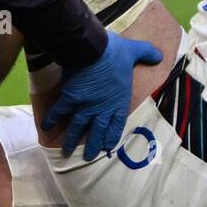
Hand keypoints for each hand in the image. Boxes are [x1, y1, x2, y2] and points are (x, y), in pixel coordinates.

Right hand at [42, 31, 162, 160]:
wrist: (92, 49)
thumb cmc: (114, 52)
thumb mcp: (134, 51)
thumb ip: (147, 54)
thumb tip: (160, 56)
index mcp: (118, 100)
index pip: (116, 124)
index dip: (111, 136)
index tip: (107, 147)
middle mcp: (101, 108)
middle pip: (97, 131)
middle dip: (93, 145)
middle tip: (88, 157)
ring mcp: (85, 106)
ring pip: (78, 128)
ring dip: (72, 140)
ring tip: (67, 152)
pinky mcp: (70, 99)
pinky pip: (59, 113)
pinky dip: (52, 120)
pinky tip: (46, 128)